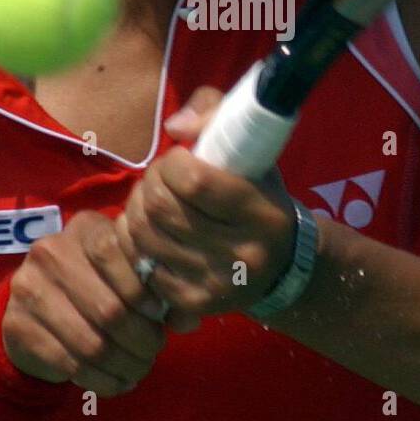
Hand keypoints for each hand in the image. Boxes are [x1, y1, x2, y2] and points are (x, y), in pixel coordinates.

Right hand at [2, 210, 167, 395]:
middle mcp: (50, 251)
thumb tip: (188, 321)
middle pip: (108, 307)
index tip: (159, 317)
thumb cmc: (96, 288)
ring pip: (91, 342)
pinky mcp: (17, 325)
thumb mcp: (125, 278)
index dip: (143, 291)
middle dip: (141, 339)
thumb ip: (159, 293)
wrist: (35, 313)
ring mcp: (27, 288)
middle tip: (154, 352)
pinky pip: (69, 363)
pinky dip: (101, 380)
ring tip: (139, 370)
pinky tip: (117, 382)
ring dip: (124, 365)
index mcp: (84, 229)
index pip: (115, 253)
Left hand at [115, 87, 296, 329]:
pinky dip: (137, 246)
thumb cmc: (259, 196)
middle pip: (161, 210)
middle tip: (157, 181)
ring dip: (136, 212)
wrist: (283, 266)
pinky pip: (144, 268)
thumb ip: (216, 115)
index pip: (193, 181)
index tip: (178, 158)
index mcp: (262, 212)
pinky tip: (151, 235)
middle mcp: (244, 254)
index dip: (171, 163)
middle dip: (148, 186)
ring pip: (146, 239)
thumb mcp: (253, 150)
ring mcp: (219, 284)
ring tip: (150, 203)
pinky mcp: (197, 305)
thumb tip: (174, 126)